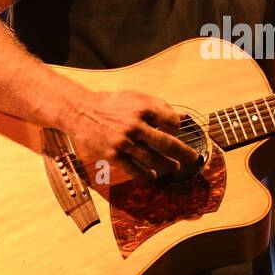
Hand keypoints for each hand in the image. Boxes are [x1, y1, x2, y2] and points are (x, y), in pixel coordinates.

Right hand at [64, 89, 197, 182]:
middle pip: (166, 143)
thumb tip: (183, 116)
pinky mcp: (113, 155)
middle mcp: (135, 125)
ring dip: (167, 165)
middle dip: (184, 153)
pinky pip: (134, 170)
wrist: (81, 112)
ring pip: (152, 158)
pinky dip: (146, 175)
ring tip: (175, 167)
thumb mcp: (136, 98)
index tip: (177, 131)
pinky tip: (153, 176)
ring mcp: (124, 142)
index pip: (171, 121)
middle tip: (193, 159)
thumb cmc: (111, 104)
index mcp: (143, 108)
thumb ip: (160, 107)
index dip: (177, 127)